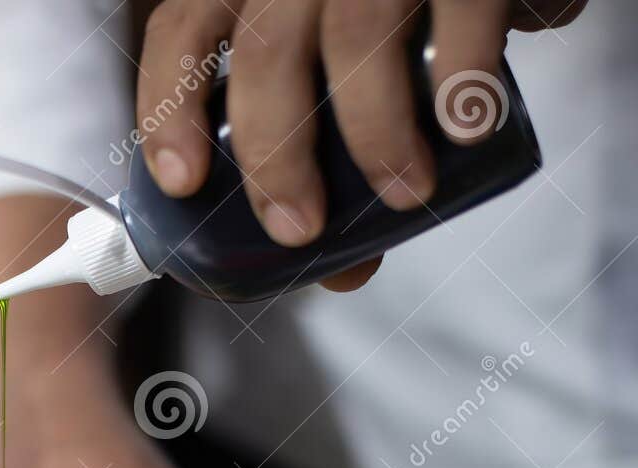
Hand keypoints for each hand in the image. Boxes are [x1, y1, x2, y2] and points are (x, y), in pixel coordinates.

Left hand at [137, 0, 584, 274]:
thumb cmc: (421, 17)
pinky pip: (459, 7)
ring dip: (372, 132)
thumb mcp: (362, 76)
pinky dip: (461, 75)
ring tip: (403, 195)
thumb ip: (344, 155)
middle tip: (299, 229)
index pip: (182, 29)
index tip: (182, 183)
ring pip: (352, 33)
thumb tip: (343, 270)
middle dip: (274, 155)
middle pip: (264, 52)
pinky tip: (466, 129)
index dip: (171, 108)